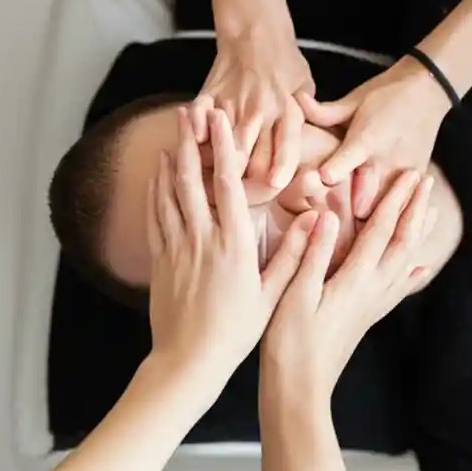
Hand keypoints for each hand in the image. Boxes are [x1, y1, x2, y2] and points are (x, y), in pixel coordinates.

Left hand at [147, 107, 316, 380]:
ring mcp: (176, 249)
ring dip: (172, 158)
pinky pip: (155, 216)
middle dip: (191, 140)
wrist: (188, 362)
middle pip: (192, 179)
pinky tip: (157, 173)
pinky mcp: (160, 261)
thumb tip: (316, 220)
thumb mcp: (274, 295)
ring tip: (175, 130)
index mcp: (233, 246)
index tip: (222, 120)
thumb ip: (294, 253)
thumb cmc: (237, 332)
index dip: (224, 148)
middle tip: (192, 108)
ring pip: (170, 193)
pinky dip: (156, 189)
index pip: (227, 186)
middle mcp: (201, 241)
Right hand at [191, 25, 313, 188]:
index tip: (275, 184)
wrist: (255, 33)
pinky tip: (197, 149)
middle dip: (243, 182)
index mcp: (287, 110)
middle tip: (239, 200)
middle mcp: (260, 110)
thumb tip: (313, 161)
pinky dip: (194, 135)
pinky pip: (197, 120)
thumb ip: (307, 123)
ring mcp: (232, 103)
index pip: (285, 146)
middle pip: (248, 156)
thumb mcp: (307, 91)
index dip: (280, 168)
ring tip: (215, 186)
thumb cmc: (286, 68)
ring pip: (220, 145)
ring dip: (217, 166)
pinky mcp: (209, 96)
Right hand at [261, 169, 435, 403]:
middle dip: (414, 208)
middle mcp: (372, 291)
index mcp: (354, 280)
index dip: (396, 200)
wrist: (301, 390)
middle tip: (427, 179)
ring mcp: (372, 306)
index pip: (381, 231)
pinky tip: (420, 270)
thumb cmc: (289, 343)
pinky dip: (412, 273)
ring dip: (417, 233)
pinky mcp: (367, 318)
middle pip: (402, 242)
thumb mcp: (294, 294)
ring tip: (431, 212)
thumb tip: (328, 214)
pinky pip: (397, 289)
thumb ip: (313, 253)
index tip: (409, 174)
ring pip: (405, 262)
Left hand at [297, 57, 451, 218]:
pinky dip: (390, 212)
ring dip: (369, 216)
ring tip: (354, 219)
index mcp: (366, 139)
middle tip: (332, 213)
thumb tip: (293, 102)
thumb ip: (324, 112)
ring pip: (384, 211)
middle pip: (362, 203)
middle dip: (346, 212)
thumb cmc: (385, 93)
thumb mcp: (354, 100)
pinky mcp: (419, 179)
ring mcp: (405, 173)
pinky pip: (403, 208)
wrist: (429, 89)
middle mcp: (386, 161)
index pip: (338, 169)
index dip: (323, 178)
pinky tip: (379, 213)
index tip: (313, 183)